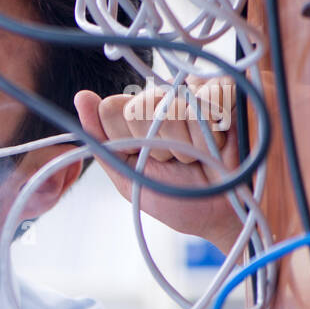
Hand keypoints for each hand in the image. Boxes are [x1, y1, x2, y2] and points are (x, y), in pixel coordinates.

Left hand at [73, 77, 244, 253]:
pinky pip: (208, 97)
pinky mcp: (228, 91)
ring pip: (173, 103)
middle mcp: (162, 98)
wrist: (221, 217)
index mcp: (134, 115)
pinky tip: (218, 143)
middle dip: (157, 145)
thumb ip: (102, 140)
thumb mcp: (128, 177)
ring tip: (198, 155)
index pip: (111, 108)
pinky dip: (211, 130)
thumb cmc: (176, 198)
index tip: (143, 158)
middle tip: (175, 161)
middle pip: (139, 105)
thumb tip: (81, 96)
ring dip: (185, 142)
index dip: (126, 140)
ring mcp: (194, 91)